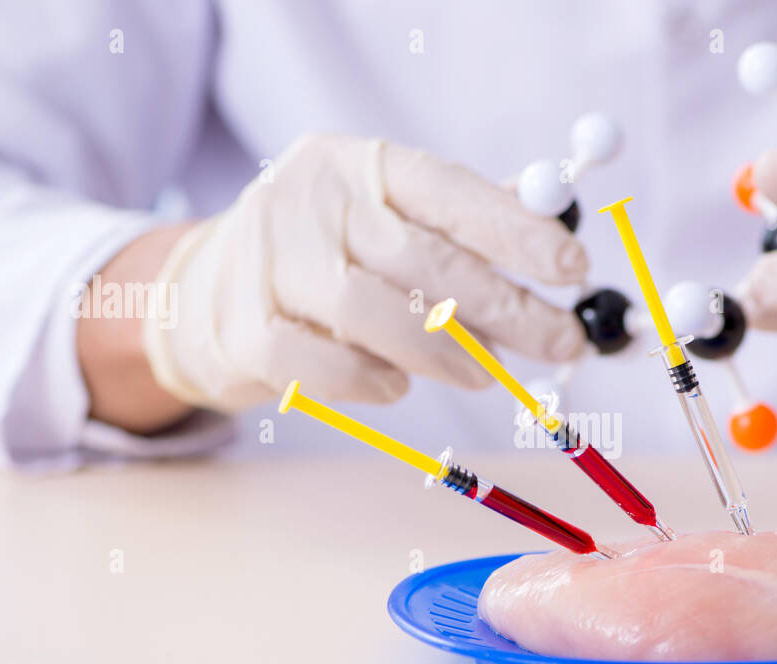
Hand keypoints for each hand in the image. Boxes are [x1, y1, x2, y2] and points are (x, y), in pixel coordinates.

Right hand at [142, 135, 588, 411]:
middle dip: (506, 307)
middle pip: (422, 257)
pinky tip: (397, 385)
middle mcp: (310, 200)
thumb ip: (462, 235)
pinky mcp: (241, 328)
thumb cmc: (326, 260)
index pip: (448, 191)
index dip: (516, 230)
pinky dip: (373, 382)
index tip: (574, 268)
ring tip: (481, 375)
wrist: (202, 294)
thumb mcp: (387, 223)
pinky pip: (324, 366)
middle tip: (561, 342)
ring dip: (444, 353)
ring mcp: (267, 262)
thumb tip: (560, 258)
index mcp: (360, 165)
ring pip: (374, 313)